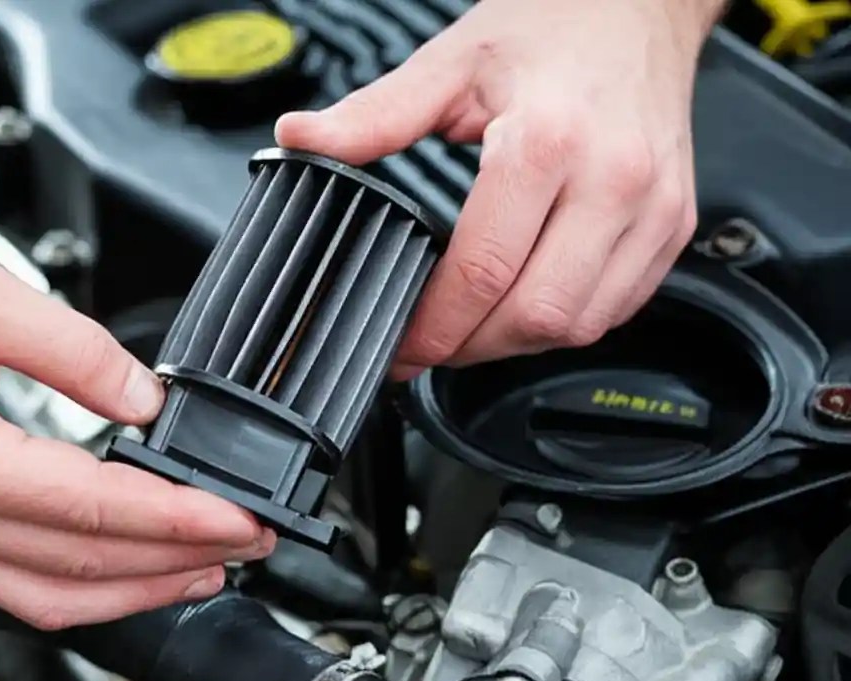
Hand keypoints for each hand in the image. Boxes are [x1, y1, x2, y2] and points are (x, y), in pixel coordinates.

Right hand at [0, 228, 273, 629]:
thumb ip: (77, 352)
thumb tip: (145, 401)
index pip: (94, 509)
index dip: (179, 517)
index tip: (237, 516)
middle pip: (82, 568)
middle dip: (176, 560)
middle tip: (245, 544)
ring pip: (50, 597)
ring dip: (135, 590)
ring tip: (201, 569)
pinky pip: (14, 585)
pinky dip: (81, 586)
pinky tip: (120, 567)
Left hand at [277, 0, 719, 372]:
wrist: (639, 3)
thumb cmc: (551, 27)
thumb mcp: (449, 65)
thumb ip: (373, 115)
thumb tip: (303, 138)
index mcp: (547, 140)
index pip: (483, 270)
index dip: (434, 325)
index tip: (401, 345)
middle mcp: (613, 179)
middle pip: (535, 315)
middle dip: (470, 347)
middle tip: (428, 344)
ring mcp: (655, 208)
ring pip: (580, 325)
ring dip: (517, 343)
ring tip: (471, 328)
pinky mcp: (676, 225)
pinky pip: (619, 308)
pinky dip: (566, 322)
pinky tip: (526, 303)